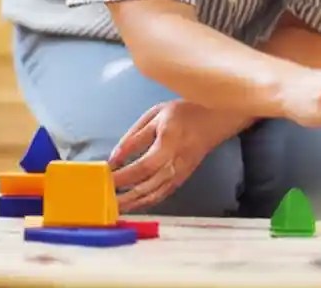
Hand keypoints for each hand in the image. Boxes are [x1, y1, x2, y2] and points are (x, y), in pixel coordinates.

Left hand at [107, 100, 242, 212]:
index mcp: (169, 142)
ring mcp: (180, 174)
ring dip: (132, 204)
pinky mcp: (182, 179)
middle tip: (104, 200)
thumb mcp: (156, 115)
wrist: (216, 119)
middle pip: (147, 186)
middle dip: (124, 195)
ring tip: (113, 207)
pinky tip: (132, 204)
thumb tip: (114, 158)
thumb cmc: (186, 113)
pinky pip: (161, 195)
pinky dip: (145, 203)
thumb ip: (134, 137)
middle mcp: (176, 162)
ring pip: (154, 195)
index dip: (124, 175)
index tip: (106, 178)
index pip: (143, 165)